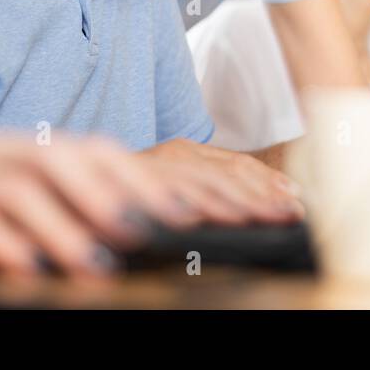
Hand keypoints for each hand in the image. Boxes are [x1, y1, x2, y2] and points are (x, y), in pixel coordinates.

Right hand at [0, 132, 299, 277]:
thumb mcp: (6, 203)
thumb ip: (59, 208)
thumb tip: (126, 231)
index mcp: (27, 148)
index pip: (97, 154)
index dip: (144, 179)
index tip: (187, 210)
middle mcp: (0, 150)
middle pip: (68, 160)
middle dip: (115, 194)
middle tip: (154, 231)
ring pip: (23, 190)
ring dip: (65, 226)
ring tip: (99, 263)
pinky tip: (26, 272)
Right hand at [139, 138, 304, 224]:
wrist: (73, 177)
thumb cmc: (128, 191)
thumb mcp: (173, 183)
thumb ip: (204, 189)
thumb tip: (252, 205)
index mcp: (185, 152)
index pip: (236, 166)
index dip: (269, 182)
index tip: (297, 200)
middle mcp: (174, 154)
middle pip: (229, 174)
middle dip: (265, 195)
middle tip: (294, 213)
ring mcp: (157, 168)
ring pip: (208, 184)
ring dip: (242, 202)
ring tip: (271, 216)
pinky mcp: (136, 183)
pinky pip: (173, 195)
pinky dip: (196, 206)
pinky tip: (214, 218)